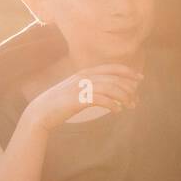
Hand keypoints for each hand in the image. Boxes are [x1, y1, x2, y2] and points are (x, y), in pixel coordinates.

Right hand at [25, 65, 142, 130]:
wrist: (40, 113)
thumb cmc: (60, 104)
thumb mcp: (76, 90)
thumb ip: (91, 88)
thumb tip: (111, 94)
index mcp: (84, 73)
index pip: (111, 68)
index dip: (127, 72)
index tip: (140, 78)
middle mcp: (83, 77)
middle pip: (114, 78)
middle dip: (129, 88)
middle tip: (136, 100)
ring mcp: (80, 87)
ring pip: (110, 88)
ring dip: (124, 97)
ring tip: (130, 106)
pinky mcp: (78, 99)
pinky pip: (101, 99)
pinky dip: (113, 104)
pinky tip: (117, 110)